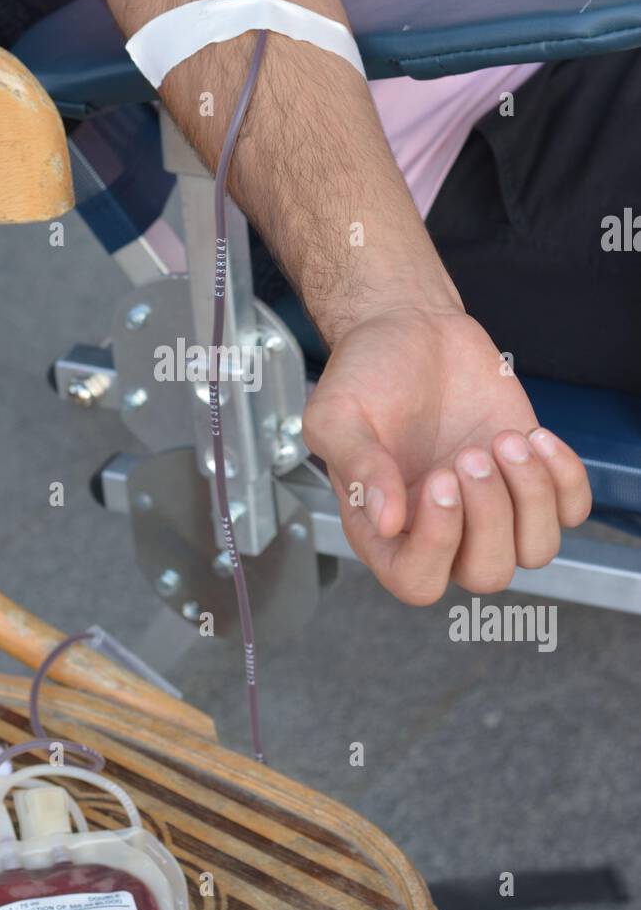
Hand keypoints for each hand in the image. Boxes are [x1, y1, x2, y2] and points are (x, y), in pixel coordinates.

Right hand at [303, 306, 591, 604]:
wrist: (410, 328)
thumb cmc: (366, 373)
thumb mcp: (338, 415)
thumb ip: (357, 467)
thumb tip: (386, 522)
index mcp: (384, 529)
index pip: (418, 581)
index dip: (438, 544)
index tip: (439, 480)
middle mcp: (440, 529)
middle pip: (486, 574)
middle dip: (490, 516)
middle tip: (469, 454)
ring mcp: (490, 507)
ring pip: (536, 550)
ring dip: (530, 496)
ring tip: (505, 440)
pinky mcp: (529, 477)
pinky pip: (571, 511)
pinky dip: (564, 478)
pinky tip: (534, 437)